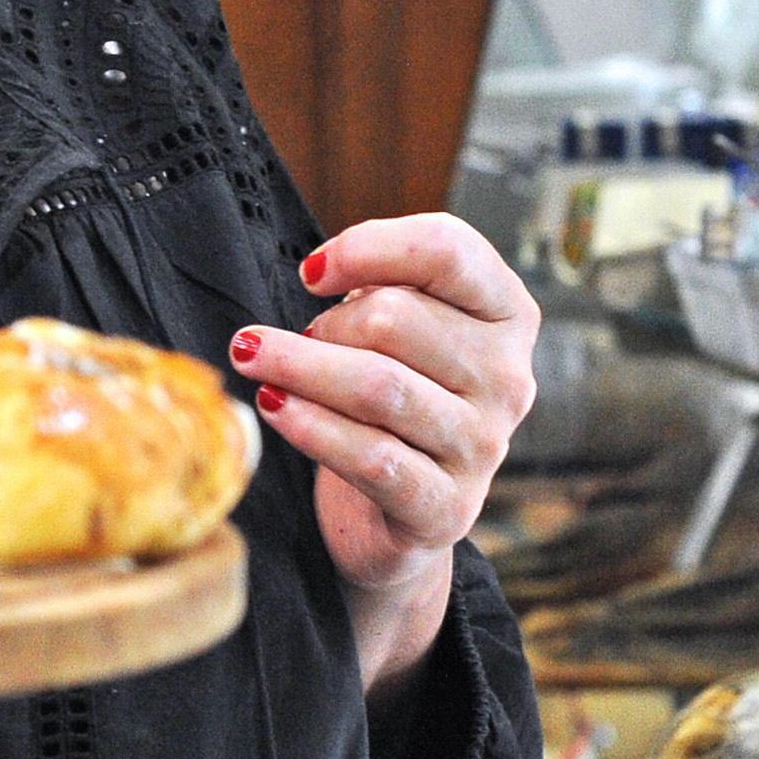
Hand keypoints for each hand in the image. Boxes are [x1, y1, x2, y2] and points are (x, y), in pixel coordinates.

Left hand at [229, 214, 539, 688]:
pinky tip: (272, 405)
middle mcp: (508, 378)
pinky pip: (370, 457)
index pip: (448, 250)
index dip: (368, 247)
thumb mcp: (400, 327)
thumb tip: (321, 271)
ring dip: (299, 366)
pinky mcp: (445, 507)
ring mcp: (483, 447)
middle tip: (287, 341)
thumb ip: (380, 284)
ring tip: (250, 355)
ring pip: (378, 387)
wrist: (401, 511)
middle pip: (398, 319)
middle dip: (326, 322)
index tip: (310, 273)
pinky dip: (311, 426)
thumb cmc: (394, 392)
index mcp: (509, 314)